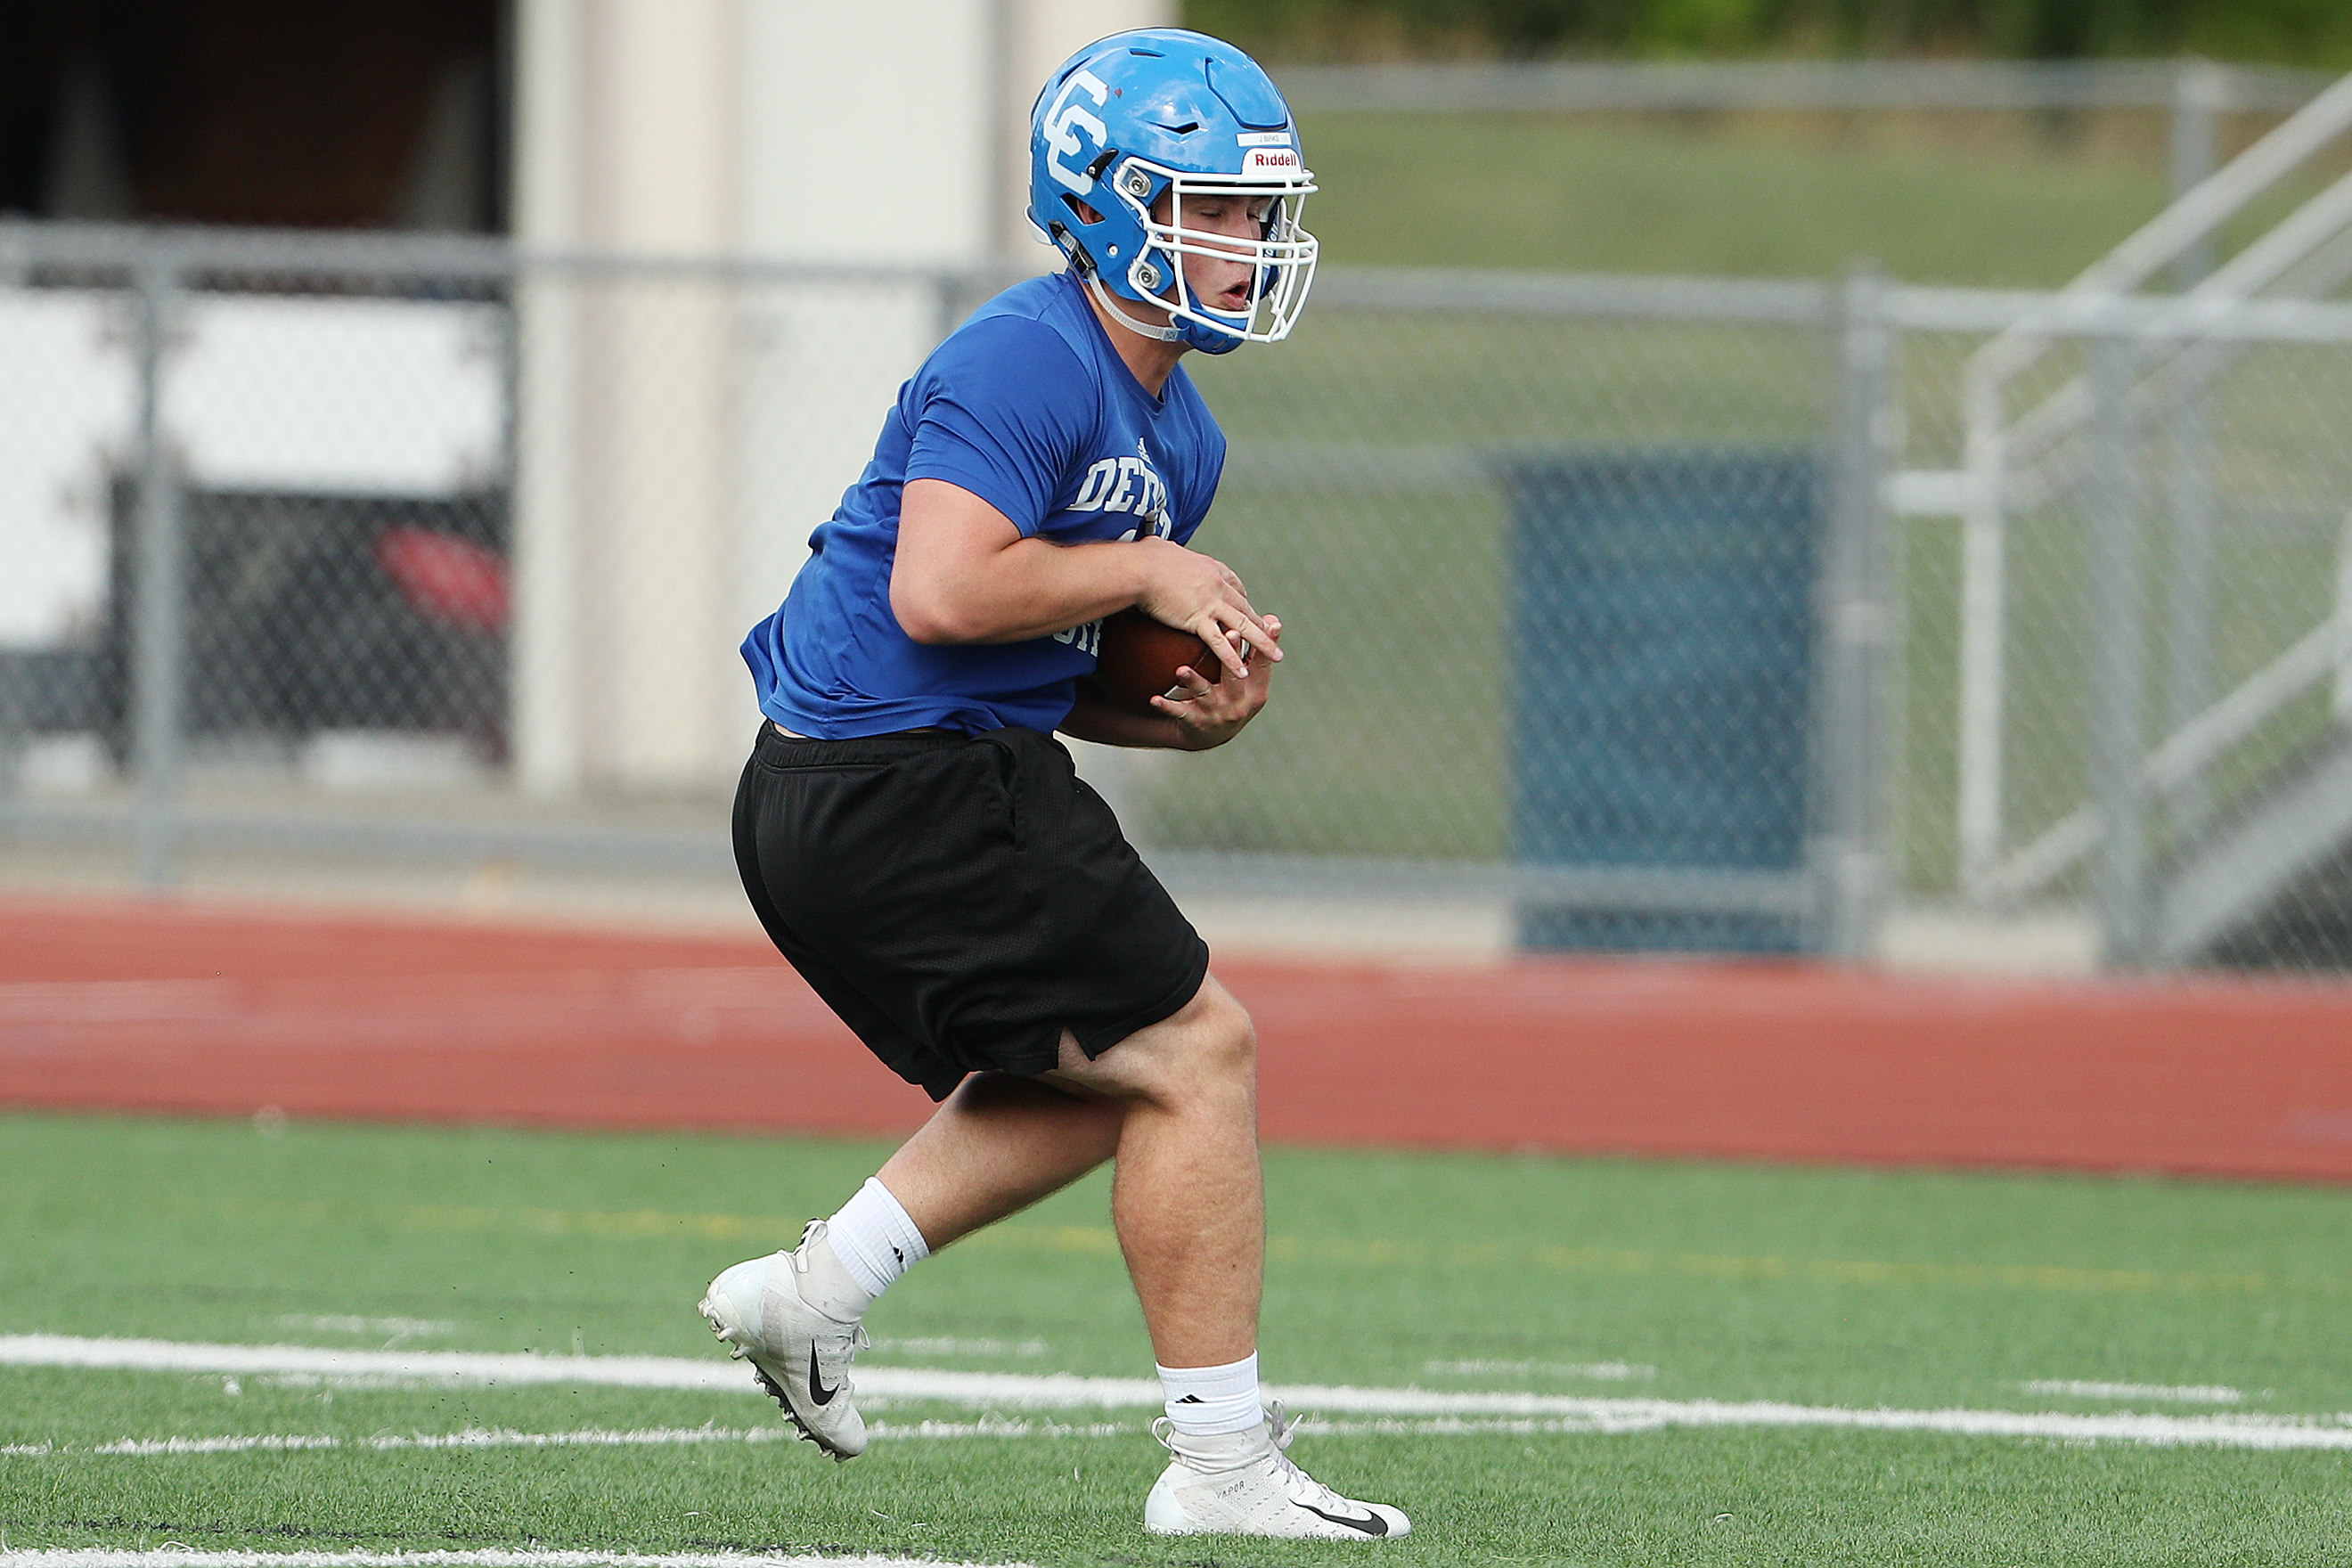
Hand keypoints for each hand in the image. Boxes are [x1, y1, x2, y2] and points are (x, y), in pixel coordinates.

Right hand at [1132, 538, 1281, 681]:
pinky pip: (1219, 643)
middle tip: (1273, 633)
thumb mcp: (1159, 546)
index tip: (1245, 605)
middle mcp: (1216, 584)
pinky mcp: (1198, 619)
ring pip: (1243, 625)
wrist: (1139, 568)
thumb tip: (1155, 545)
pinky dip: (1231, 659)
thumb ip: (1163, 548)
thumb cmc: (1143, 557)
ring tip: (1276, 656)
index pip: (1233, 583)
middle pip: (1244, 606)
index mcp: (1209, 567)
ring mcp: (1210, 602)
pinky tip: (1241, 672)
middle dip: (1260, 622)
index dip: (1241, 596)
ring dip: (1262, 642)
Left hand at [1150, 614, 1280, 749]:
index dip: (1267, 645)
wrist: (1211, 735)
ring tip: (1181, 670)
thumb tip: (1272, 616)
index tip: (1270, 623)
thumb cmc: (1233, 696)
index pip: (1262, 666)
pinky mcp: (1195, 721)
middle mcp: (1238, 704)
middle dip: (1232, 655)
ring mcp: (1216, 714)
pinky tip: (1154, 699)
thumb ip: (1257, 650)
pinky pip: (1179, 712)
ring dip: (1193, 681)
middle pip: (1235, 677)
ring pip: (1205, 694)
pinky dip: (1167, 706)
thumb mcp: (1250, 679)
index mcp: (1255, 691)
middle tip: (1230, 633)